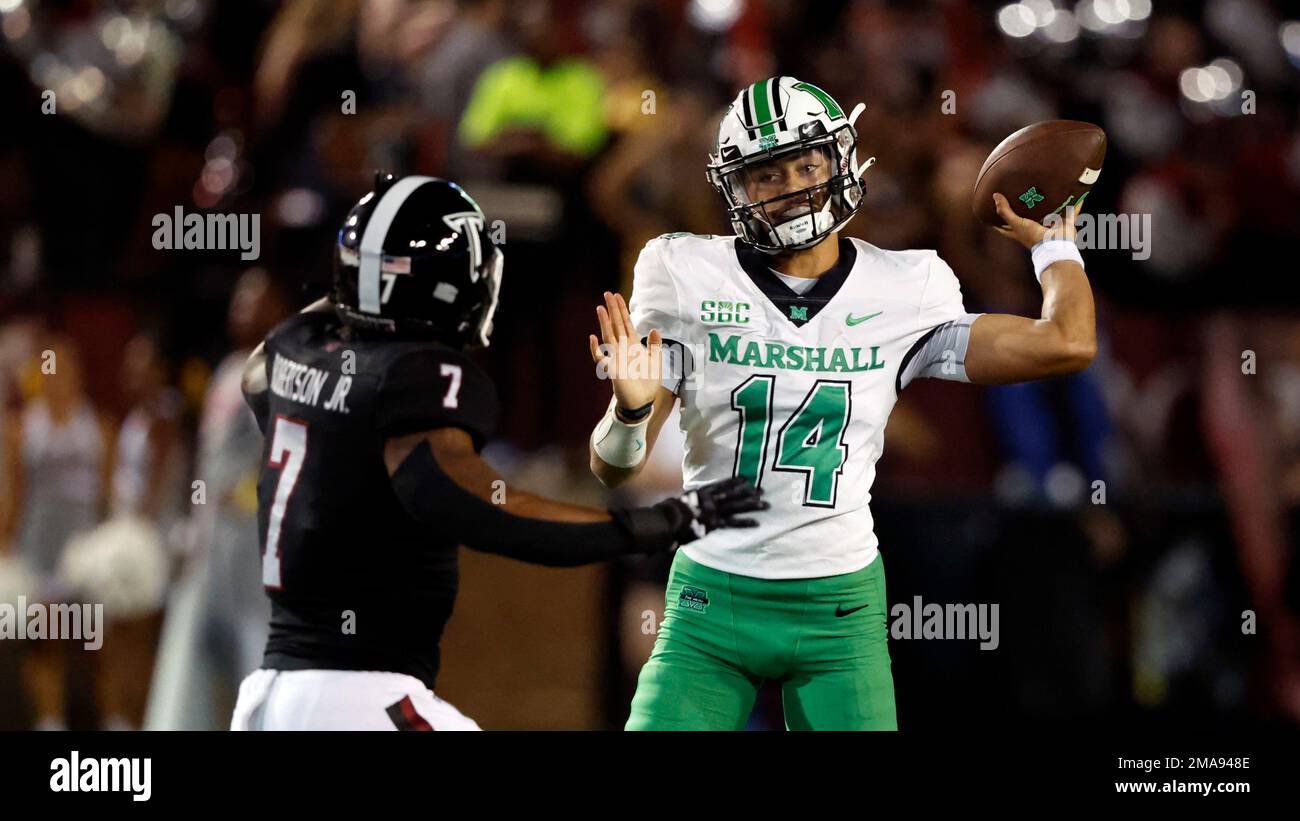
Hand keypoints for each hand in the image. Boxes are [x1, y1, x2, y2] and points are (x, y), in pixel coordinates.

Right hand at [589, 291, 661, 414]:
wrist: (643, 401)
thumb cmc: (648, 383)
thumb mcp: (656, 361)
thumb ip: (655, 345)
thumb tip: (654, 329)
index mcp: (632, 345)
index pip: (626, 324)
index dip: (622, 310)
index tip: (617, 296)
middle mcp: (622, 349)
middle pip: (616, 325)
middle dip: (612, 310)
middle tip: (607, 294)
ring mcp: (616, 358)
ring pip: (608, 336)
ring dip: (604, 323)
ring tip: (600, 308)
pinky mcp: (612, 370)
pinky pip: (601, 358)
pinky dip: (596, 349)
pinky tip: (592, 338)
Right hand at [654, 476, 768, 545]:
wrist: (668, 521)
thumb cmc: (671, 512)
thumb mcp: (682, 499)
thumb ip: (691, 497)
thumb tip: (693, 496)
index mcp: (703, 491)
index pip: (722, 484)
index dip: (735, 482)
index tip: (747, 479)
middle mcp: (711, 499)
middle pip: (734, 494)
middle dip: (749, 493)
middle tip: (763, 490)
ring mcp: (714, 511)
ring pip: (737, 507)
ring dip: (752, 505)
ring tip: (766, 504)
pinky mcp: (715, 523)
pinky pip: (733, 523)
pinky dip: (745, 522)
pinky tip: (756, 522)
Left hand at [992, 192, 1080, 248]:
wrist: (1056, 246)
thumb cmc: (1034, 237)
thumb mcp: (1016, 224)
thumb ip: (1005, 212)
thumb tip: (995, 196)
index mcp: (1023, 232)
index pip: (1007, 227)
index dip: (1000, 220)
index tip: (997, 210)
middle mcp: (1036, 229)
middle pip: (1030, 218)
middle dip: (1030, 209)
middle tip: (1026, 195)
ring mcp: (1052, 227)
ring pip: (1052, 214)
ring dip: (1053, 205)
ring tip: (1051, 192)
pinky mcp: (1066, 223)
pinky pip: (1072, 212)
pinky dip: (1076, 205)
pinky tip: (1078, 195)